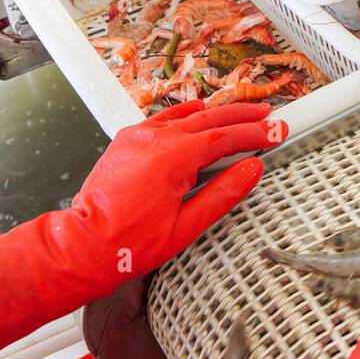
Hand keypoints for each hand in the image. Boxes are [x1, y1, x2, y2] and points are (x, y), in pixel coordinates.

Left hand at [0, 101, 286, 350]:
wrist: (82, 246)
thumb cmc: (128, 244)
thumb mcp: (186, 227)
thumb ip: (223, 193)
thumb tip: (251, 170)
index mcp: (171, 157)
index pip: (225, 137)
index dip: (256, 134)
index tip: (277, 132)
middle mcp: (154, 138)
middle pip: (211, 118)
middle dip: (244, 116)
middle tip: (270, 116)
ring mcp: (138, 135)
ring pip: (189, 115)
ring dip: (220, 114)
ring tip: (245, 113)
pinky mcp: (128, 139)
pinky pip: (166, 118)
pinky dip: (189, 115)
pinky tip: (201, 112)